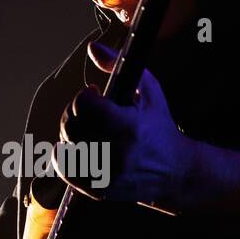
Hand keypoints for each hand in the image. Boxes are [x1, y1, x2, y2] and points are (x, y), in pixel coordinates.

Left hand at [54, 42, 185, 210]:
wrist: (176, 172)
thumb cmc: (160, 127)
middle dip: (74, 112)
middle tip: (88, 109)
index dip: (84, 95)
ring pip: (66, 146)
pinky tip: (73, 145)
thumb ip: (120, 65)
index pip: (85, 106)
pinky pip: (65, 169)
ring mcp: (107, 174)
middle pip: (71, 125)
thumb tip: (92, 48)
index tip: (94, 93)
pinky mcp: (99, 190)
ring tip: (86, 127)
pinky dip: (63, 154)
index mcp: (130, 127)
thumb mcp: (150, 90)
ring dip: (70, 132)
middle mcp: (117, 153)